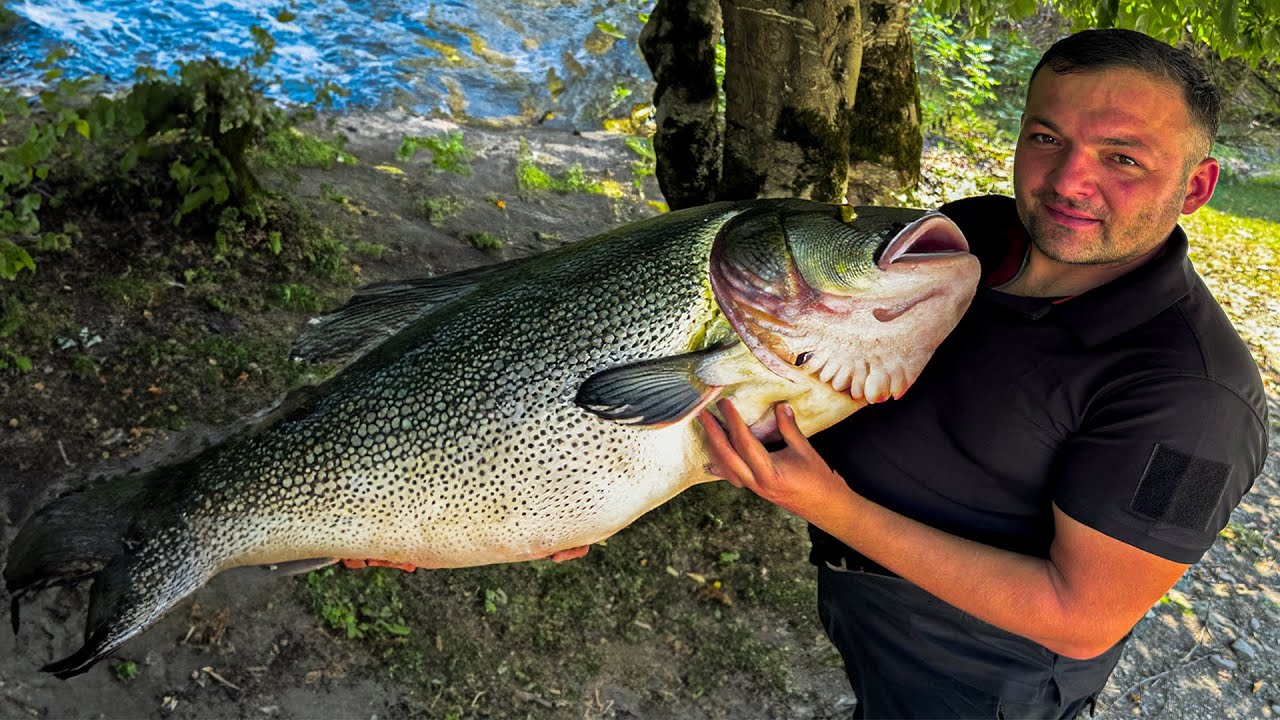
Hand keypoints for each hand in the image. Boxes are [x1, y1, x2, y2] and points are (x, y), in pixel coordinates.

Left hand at [698, 399, 852, 523]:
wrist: (825, 507)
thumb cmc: (819, 479)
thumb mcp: (805, 450)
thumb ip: (789, 428)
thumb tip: (780, 406)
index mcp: (770, 472)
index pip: (745, 442)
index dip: (733, 421)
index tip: (724, 404)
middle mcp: (757, 482)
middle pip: (727, 456)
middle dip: (713, 433)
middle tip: (703, 414)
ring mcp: (754, 488)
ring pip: (726, 467)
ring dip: (714, 447)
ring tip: (706, 429)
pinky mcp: (755, 490)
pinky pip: (732, 478)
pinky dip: (720, 468)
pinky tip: (710, 464)